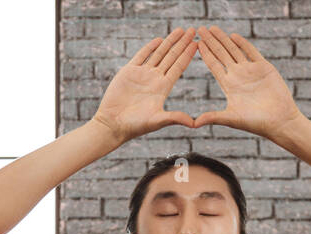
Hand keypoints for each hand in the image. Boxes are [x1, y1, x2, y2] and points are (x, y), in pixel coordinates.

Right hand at [92, 28, 198, 142]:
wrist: (113, 124)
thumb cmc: (135, 126)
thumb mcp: (158, 121)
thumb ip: (175, 118)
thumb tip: (195, 124)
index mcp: (163, 88)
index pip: (179, 67)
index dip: (188, 55)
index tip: (198, 43)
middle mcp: (155, 79)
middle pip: (172, 57)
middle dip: (182, 43)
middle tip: (193, 30)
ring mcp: (142, 74)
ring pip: (159, 53)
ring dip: (169, 41)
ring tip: (180, 30)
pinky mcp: (129, 71)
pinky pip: (141, 56)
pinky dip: (150, 48)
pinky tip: (159, 40)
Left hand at [193, 26, 303, 138]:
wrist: (279, 121)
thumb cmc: (256, 123)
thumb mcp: (231, 119)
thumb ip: (213, 117)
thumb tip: (193, 124)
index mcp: (229, 86)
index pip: (214, 65)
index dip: (205, 54)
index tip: (196, 43)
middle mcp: (238, 76)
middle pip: (221, 54)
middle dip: (211, 41)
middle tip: (200, 29)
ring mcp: (250, 70)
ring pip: (234, 50)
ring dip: (224, 39)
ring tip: (213, 28)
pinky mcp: (264, 67)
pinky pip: (252, 52)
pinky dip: (243, 44)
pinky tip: (234, 36)